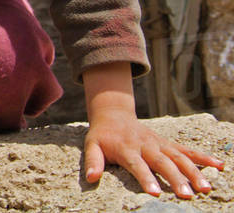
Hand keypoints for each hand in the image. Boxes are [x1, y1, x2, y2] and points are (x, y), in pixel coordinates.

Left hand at [84, 104, 223, 197]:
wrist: (113, 115)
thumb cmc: (103, 136)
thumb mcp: (92, 145)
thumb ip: (93, 161)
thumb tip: (91, 178)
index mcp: (127, 149)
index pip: (137, 165)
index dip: (145, 178)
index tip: (154, 193)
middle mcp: (146, 146)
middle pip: (163, 163)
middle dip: (175, 179)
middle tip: (187, 195)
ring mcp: (160, 144)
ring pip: (179, 158)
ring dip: (194, 172)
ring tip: (206, 188)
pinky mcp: (168, 143)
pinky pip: (187, 150)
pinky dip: (203, 158)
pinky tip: (219, 166)